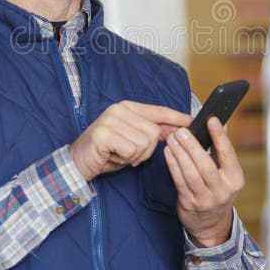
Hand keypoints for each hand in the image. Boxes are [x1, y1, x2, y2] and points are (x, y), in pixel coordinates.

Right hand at [69, 101, 191, 180]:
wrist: (78, 162)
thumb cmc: (107, 152)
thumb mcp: (133, 140)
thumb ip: (152, 132)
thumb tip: (177, 130)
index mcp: (128, 107)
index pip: (158, 110)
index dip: (176, 117)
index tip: (192, 121)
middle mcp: (120, 109)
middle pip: (154, 132)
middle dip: (146, 150)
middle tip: (129, 154)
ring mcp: (111, 120)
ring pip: (144, 142)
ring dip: (135, 156)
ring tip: (119, 154)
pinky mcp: (104, 134)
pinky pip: (131, 150)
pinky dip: (125, 159)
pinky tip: (113, 157)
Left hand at [164, 117, 243, 247]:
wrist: (211, 225)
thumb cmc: (218, 190)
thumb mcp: (227, 173)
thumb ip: (222, 150)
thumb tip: (221, 123)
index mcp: (235, 178)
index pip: (227, 154)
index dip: (220, 136)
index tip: (211, 120)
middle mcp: (222, 190)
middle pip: (206, 165)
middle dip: (193, 146)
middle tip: (182, 131)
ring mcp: (206, 199)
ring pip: (191, 174)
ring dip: (180, 154)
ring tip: (173, 139)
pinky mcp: (189, 204)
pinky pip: (180, 181)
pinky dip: (173, 166)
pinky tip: (168, 153)